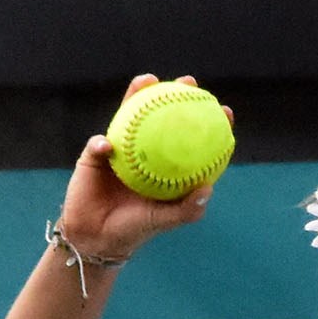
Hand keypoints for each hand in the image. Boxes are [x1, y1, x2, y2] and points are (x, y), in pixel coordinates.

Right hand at [53, 74, 233, 258]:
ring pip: (129, 116)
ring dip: (137, 95)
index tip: (224, 111)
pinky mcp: (93, 155)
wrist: (96, 238)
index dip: (208, 122)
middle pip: (161, 116)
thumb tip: (208, 188)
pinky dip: (102, 145)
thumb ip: (187, 209)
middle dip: (175, 93)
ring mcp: (120, 149)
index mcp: (165, 165)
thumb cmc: (135, 229)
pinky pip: (98, 145)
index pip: (190, 139)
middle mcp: (145, 151)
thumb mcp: (164, 220)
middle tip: (189, 82)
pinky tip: (108, 146)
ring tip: (147, 80)